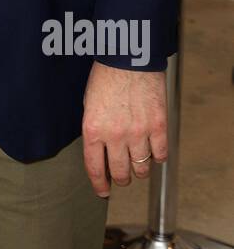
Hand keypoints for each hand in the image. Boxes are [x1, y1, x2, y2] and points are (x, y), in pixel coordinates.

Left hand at [82, 63, 167, 196]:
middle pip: (120, 173)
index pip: (95, 168)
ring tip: (137, 165)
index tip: (103, 191)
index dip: (99, 184)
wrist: (129, 57)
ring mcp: (138, 132)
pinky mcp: (158, 126)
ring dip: (139, 170)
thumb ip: (95, 130)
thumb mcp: (89, 105)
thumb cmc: (106, 77)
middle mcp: (115, 135)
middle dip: (120, 179)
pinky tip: (152, 152)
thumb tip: (99, 151)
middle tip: (121, 177)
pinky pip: (160, 154)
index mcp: (93, 130)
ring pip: (141, 168)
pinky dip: (157, 157)